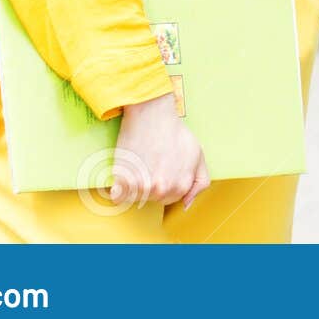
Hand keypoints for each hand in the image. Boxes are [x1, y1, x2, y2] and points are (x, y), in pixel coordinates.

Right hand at [110, 90, 210, 208]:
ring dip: (135, 187)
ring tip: (140, 164)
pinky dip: (118, 188)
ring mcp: (142, 187)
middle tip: (151, 163)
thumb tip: (186, 204)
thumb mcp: (198, 155)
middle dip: (152, 185)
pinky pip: (118, 197)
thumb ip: (200, 182)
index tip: (162, 169)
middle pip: (154, 199)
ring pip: (136, 198)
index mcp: (181, 186)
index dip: (167, 183)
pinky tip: (127, 170)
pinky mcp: (123, 181)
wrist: (151, 114)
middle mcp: (162, 190)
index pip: (172, 199)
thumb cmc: (174, 131)